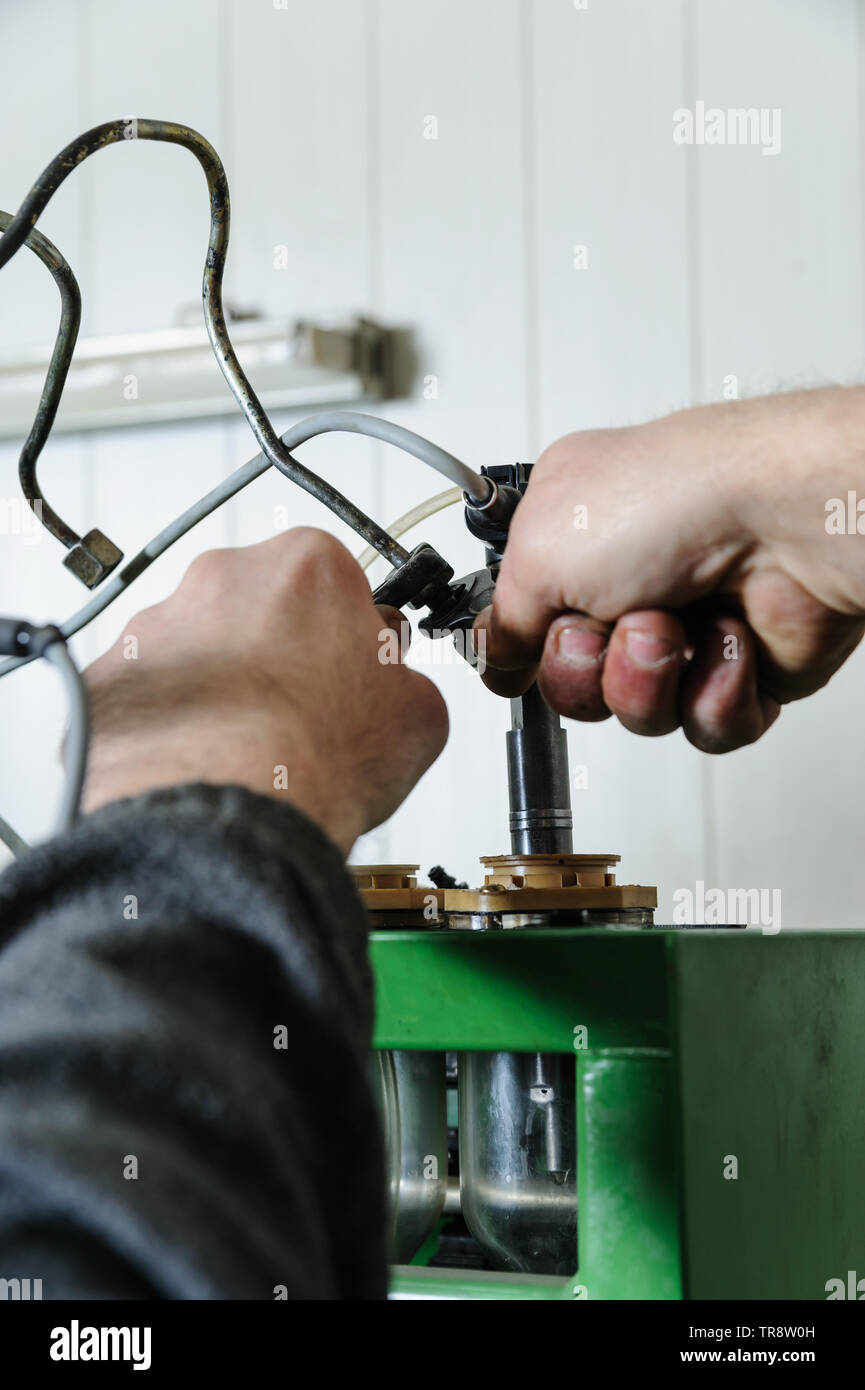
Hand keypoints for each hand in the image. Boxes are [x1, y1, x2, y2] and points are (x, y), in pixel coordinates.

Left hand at [81, 528, 448, 853]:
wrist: (224, 817)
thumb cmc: (314, 760)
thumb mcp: (419, 715)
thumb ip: (405, 676)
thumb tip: (394, 683)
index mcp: (308, 565)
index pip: (338, 584)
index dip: (348, 634)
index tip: (352, 670)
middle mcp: (224, 577)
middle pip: (262, 608)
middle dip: (280, 653)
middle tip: (303, 717)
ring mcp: (159, 623)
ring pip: (201, 649)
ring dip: (223, 688)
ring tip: (250, 752)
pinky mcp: (111, 675)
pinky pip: (151, 692)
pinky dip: (173, 722)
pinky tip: (203, 763)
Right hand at [475, 388, 864, 750]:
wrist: (784, 517)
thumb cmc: (673, 497)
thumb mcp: (537, 551)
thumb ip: (499, 621)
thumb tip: (494, 661)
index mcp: (575, 540)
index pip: (525, 625)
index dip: (524, 643)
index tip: (524, 638)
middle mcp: (631, 583)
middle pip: (574, 684)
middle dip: (585, 666)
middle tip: (610, 621)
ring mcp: (688, 628)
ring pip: (637, 713)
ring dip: (647, 676)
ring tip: (675, 624)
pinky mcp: (743, 671)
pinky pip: (702, 727)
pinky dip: (710, 690)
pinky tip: (723, 637)